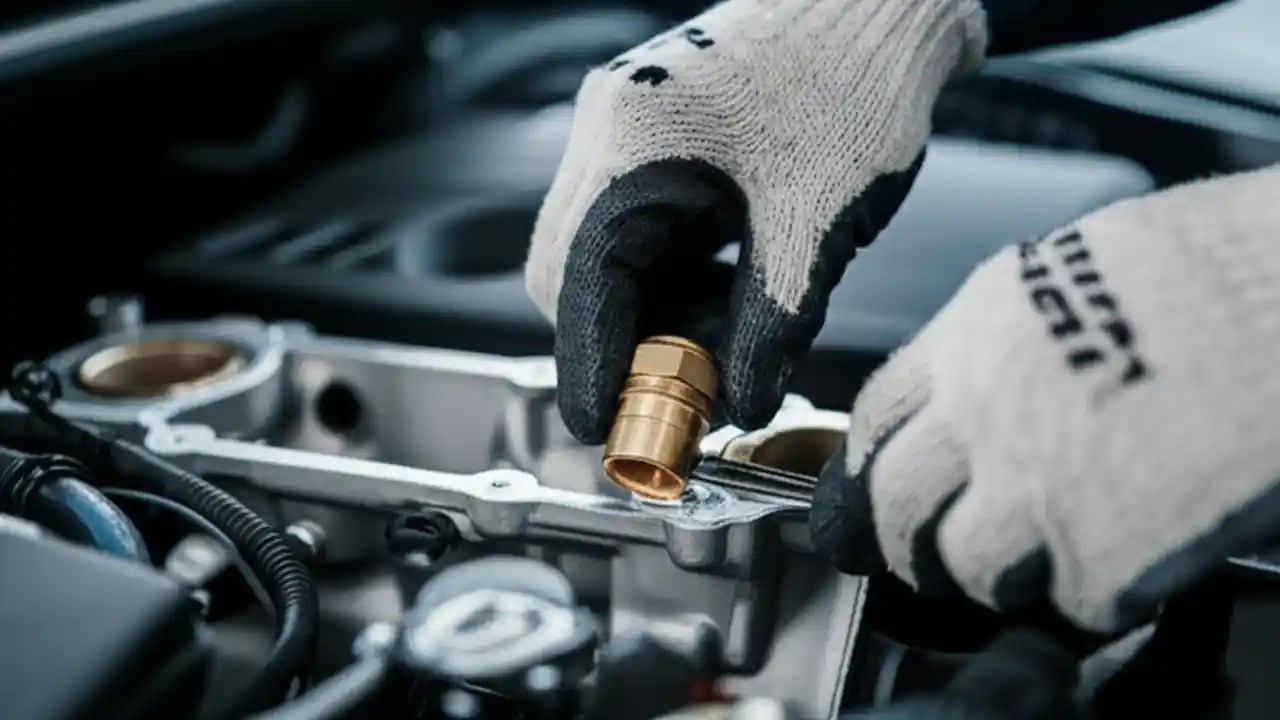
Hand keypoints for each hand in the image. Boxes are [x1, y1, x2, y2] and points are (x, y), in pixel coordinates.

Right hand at [526, 0, 987, 442]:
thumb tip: (739, 402)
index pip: (579, 281)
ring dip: (650, 309)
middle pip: (572, 270)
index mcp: (632, 142)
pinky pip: (638, 225)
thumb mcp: (814, 226)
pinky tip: (728, 292)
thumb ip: (768, 326)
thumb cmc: (856, 84)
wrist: (885, 7)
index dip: (588, 364)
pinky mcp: (657, 133)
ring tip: (725, 337)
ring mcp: (629, 126)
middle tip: (684, 387)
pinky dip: (672, 275)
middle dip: (620, 339)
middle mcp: (611, 128)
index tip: (603, 429)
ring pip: (603, 253)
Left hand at [811, 166, 1279, 631]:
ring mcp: (1036, 486)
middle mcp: (984, 413)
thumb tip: (979, 387)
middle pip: (896, 506)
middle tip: (930, 560)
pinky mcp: (1106, 550)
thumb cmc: (1214, 264)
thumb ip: (1005, 343)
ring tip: (1033, 568)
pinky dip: (1100, 599)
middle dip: (907, 543)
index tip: (876, 489)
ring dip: (995, 579)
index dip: (872, 465)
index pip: (875, 419)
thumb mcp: (1069, 270)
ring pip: (968, 567)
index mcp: (972, 337)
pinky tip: (1130, 567)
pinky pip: (1075, 604)